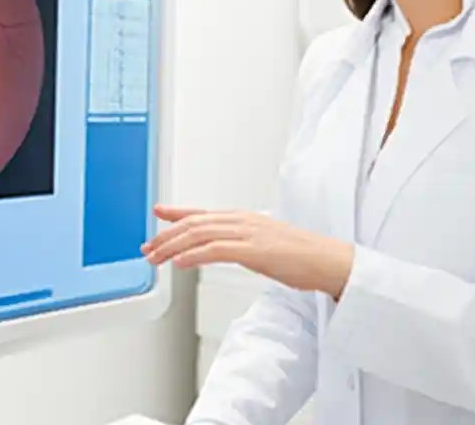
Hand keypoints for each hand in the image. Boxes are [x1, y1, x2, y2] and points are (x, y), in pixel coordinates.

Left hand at [142, 204, 354, 298]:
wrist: (326, 260)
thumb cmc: (301, 256)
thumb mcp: (265, 244)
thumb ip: (242, 243)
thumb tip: (224, 250)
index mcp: (244, 219)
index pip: (203, 213)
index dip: (177, 213)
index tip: (158, 212)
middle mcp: (242, 221)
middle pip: (195, 223)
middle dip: (167, 236)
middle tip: (148, 248)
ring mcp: (248, 233)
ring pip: (200, 234)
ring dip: (173, 247)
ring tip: (156, 258)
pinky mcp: (254, 250)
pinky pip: (216, 250)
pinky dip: (193, 255)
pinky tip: (180, 262)